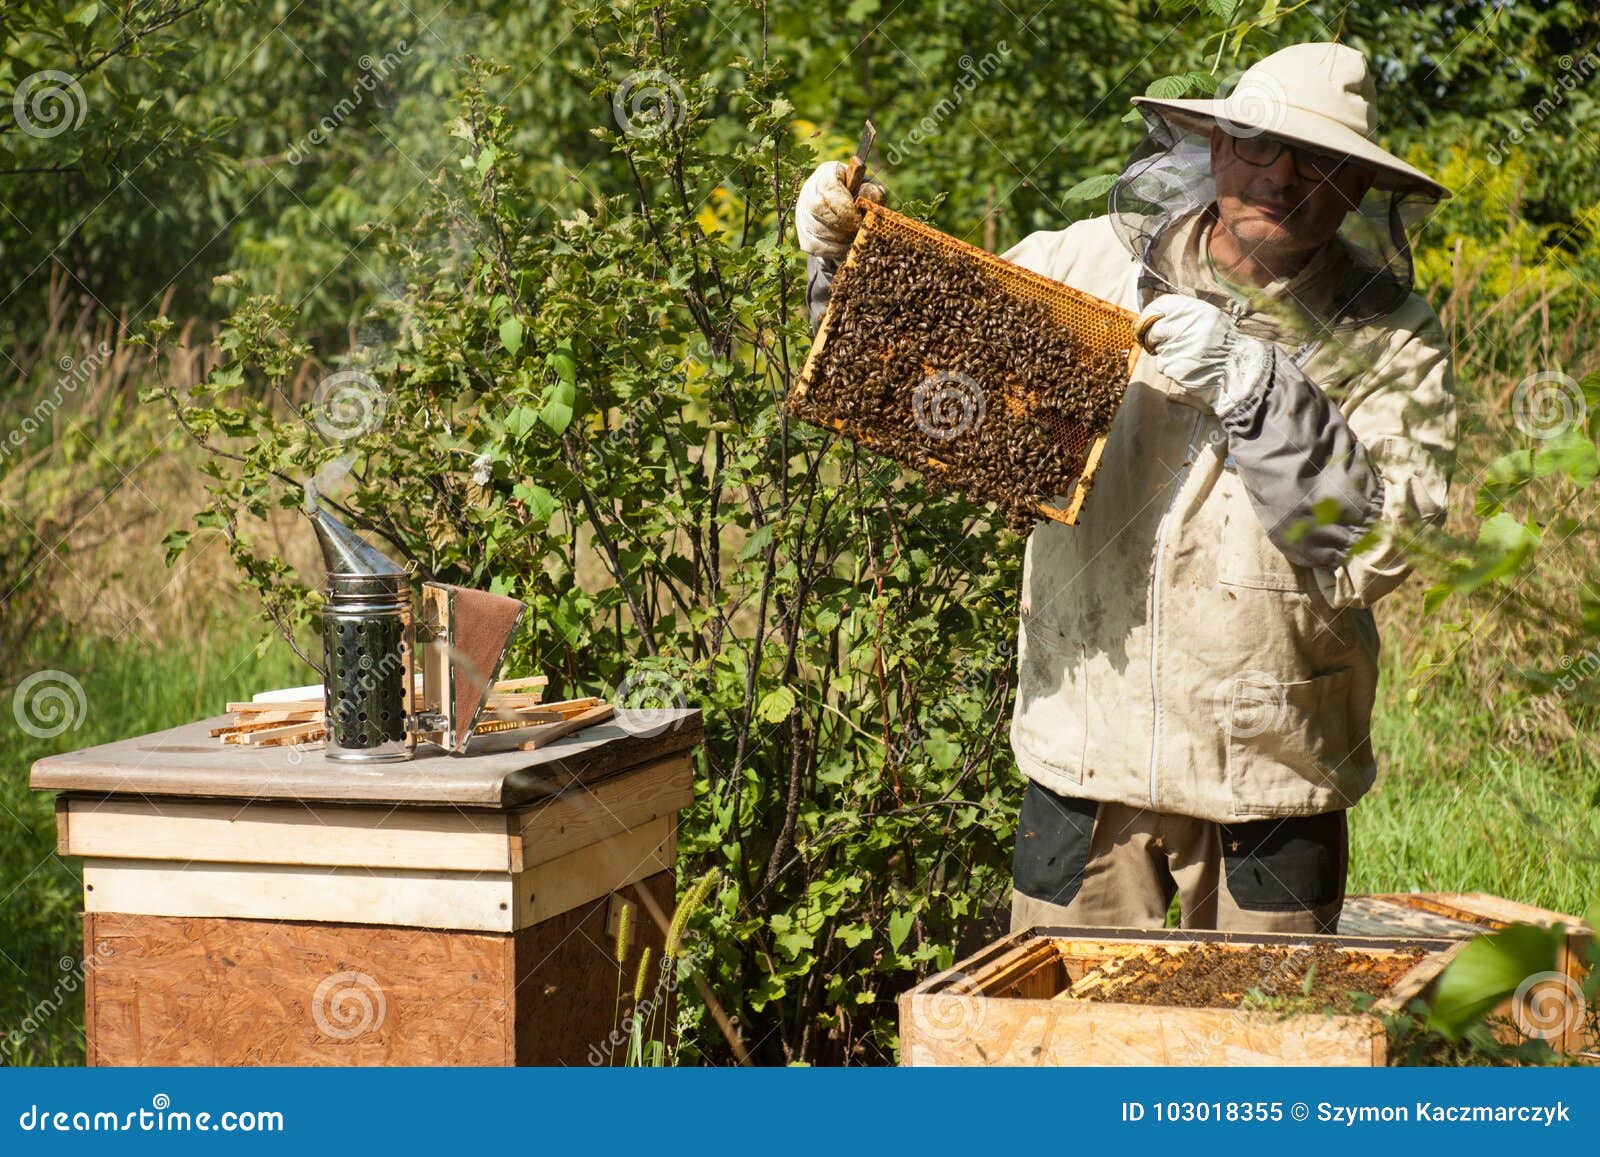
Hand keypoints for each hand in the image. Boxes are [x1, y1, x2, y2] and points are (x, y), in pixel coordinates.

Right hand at [795, 160, 885, 260]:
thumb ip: (872, 192)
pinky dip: (832, 251)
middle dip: (842, 224)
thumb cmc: (860, 197)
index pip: (827, 186)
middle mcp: (809, 190)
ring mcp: (802, 213)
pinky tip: (845, 249)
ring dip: (839, 239)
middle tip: (858, 232)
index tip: (860, 219)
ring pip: (815, 228)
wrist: (845, 212)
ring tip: (855, 241)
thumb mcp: (870, 190)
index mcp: (827, 173)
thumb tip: (869, 199)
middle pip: (817, 207)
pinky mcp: (803, 234)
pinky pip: (813, 245)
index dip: (844, 206)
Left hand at [1136, 293, 1269, 416]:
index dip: (1152, 313)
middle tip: (1169, 342)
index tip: (1151, 320)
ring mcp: (1176, 347)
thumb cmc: (1222, 342)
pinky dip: (1172, 367)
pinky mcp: (1173, 367)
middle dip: (1156, 337)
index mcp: (1194, 310)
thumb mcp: (1209, 317)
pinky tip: (1188, 366)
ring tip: (1189, 355)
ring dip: (1168, 353)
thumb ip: (1184, 313)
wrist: (1237, 368)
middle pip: (1154, 329)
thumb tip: (1155, 315)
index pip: (1161, 305)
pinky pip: (1163, 366)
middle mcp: (1183, 326)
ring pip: (1158, 349)